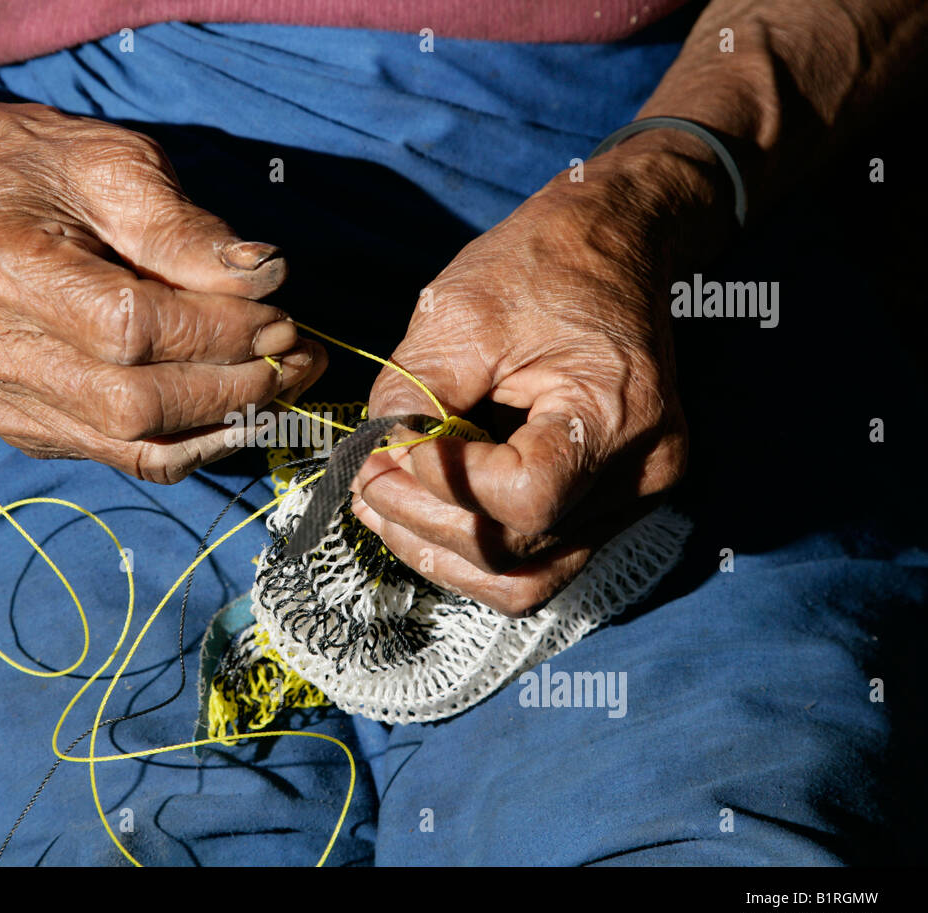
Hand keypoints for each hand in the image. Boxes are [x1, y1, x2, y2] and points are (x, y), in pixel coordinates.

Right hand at [0, 101, 324, 481]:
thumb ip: (184, 227)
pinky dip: (194, 439)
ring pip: (135, 446)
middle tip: (295, 350)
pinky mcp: (21, 430)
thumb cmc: (39, 171)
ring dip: (228, 420)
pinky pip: (125, 457)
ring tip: (284, 379)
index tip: (280, 311)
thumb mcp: (113, 163)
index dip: (219, 330)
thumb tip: (264, 277)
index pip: (130, 328)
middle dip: (234, 384)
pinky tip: (239, 405)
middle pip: (134, 404)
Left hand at [351, 137, 727, 613]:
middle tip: (365, 484)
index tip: (391, 445)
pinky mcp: (611, 502)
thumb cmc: (540, 264)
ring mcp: (632, 495)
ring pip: (526, 577)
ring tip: (383, 507)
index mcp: (613, 414)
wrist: (612, 244)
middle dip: (423, 524)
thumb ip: (413, 396)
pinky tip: (424, 510)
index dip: (442, 483)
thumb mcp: (458, 313)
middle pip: (516, 550)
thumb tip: (374, 462)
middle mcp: (639, 471)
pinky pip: (538, 556)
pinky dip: (474, 545)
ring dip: (442, 553)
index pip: (521, 497)